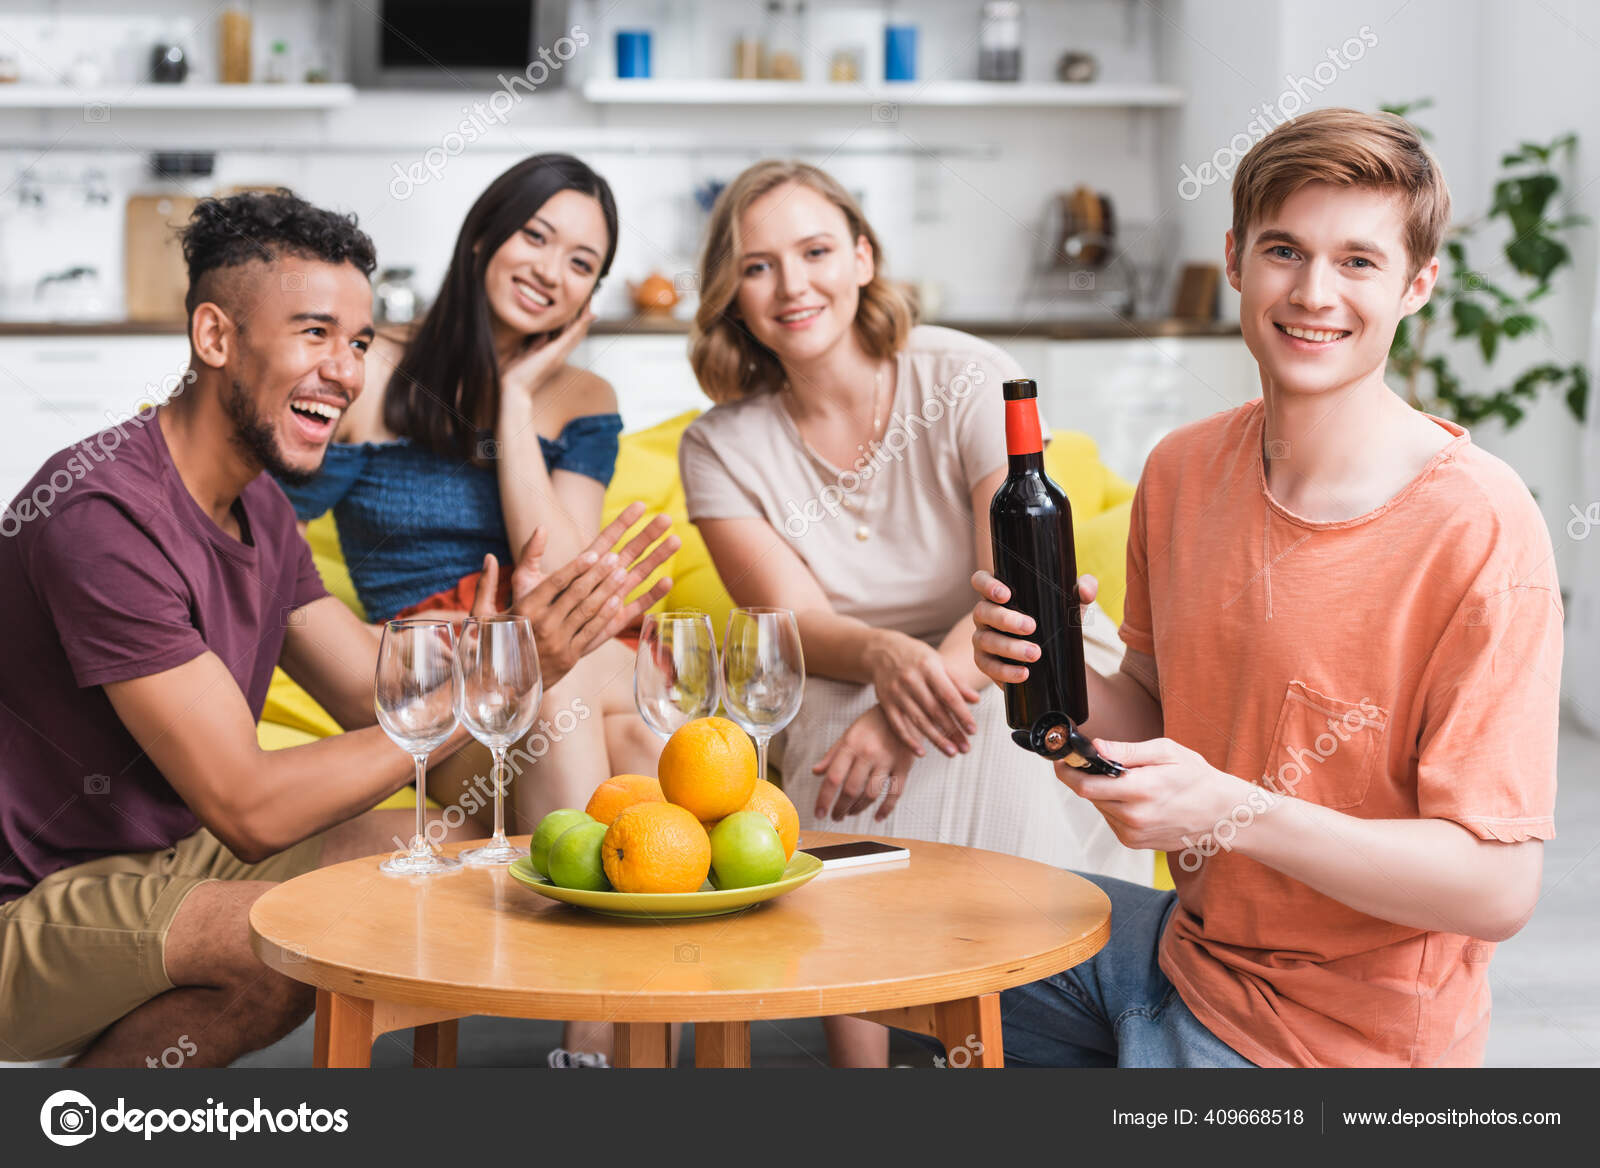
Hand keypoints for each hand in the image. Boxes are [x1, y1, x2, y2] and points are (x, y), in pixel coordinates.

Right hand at [473, 501, 679, 685]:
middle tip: (616, 557)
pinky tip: (618, 600)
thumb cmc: (490, 647)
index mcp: (523, 612)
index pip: (555, 584)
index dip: (576, 567)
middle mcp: (543, 626)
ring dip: (608, 590)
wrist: (499, 690)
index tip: (593, 553)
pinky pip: (592, 631)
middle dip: (599, 574)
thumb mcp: (480, 616)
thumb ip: (487, 584)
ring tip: (622, 573)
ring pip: (588, 611)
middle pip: (577, 595)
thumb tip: (490, 556)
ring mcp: (558, 643)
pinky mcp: (570, 657)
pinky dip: (606, 615)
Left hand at [499, 309, 595, 403]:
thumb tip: (542, 336)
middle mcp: (560, 354)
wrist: (514, 389)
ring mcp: (560, 354)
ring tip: (590, 300)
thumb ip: (535, 345)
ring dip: (585, 316)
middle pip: (577, 332)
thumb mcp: (526, 354)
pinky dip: (581, 324)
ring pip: (578, 332)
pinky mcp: (556, 353)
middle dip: (583, 315)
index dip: (575, 320)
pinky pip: (572, 336)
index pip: (567, 334)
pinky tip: (588, 313)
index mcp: (553, 354)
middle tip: (589, 298)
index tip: (578, 305)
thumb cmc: (516, 375)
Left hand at [811, 705, 918, 822]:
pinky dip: (886, 808)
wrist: (904, 709)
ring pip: (871, 794)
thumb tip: (816, 772)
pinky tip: (878, 816)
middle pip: (851, 790)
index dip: (824, 799)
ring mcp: (887, 760)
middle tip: (835, 817)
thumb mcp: (849, 733)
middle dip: (840, 808)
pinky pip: (895, 792)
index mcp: (851, 744)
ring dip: (858, 809)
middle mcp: (868, 753)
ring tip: (850, 813)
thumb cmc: (873, 722)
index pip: (833, 777)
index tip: (819, 812)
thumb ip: (832, 754)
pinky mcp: (904, 765)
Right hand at [864, 632, 978, 757]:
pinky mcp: (885, 702)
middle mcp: (911, 680)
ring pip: (918, 721)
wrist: (882, 651)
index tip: (973, 730)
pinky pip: (898, 725)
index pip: (948, 695)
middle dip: (952, 731)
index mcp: (928, 667)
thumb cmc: (917, 657)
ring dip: (936, 739)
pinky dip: (908, 741)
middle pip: (935, 711)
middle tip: (966, 748)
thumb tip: (976, 700)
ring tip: (951, 752)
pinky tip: (921, 753)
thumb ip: (957, 681)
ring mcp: (896, 692)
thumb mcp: (938, 662)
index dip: (962, 714)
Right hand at [970, 569, 1095, 686]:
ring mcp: (982, 638)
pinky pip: (988, 666)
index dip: (987, 585)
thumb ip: (1082, 590)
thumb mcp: (1070, 602)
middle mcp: (985, 614)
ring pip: (985, 640)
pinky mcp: (986, 662)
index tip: (1006, 594)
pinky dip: (1005, 671)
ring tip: (1035, 654)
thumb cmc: (1056, 617)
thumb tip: (1085, 590)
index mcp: (998, 594)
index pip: (980, 580)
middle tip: (1032, 626)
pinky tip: (1024, 673)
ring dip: (1009, 647)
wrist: (1055, 653)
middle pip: (982, 611)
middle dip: (1005, 619)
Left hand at [1052, 736, 1256, 852]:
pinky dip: (1116, 807)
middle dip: (1088, 777)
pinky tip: (1136, 799)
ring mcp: (1133, 833)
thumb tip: (1097, 747)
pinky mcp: (1134, 842)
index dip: (1068, 772)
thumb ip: (1127, 751)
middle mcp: (1134, 817)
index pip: (1086, 786)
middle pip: (1089, 796)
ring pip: (1100, 807)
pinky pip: (1111, 820)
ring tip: (1130, 783)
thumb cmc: (1197, 779)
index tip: (1062, 761)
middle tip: (1098, 764)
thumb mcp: (1165, 752)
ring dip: (1104, 793)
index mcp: (1140, 790)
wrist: (1221, 813)